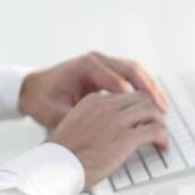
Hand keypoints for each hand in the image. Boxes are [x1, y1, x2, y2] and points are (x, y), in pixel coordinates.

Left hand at [20, 51, 166, 127]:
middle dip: (149, 90)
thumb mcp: (54, 112)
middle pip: (131, 70)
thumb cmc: (42, 100)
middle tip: (162, 110)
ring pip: (134, 71)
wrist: (33, 88)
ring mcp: (103, 62)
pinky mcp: (106, 70)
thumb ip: (75, 119)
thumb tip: (94, 135)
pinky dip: (142, 88)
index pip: (117, 80)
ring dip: (149, 88)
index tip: (144, 116)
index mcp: (85, 66)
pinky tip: (151, 104)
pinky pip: (130, 76)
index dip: (133, 99)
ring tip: (162, 108)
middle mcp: (97, 59)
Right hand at [46, 91, 166, 186]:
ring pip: (151, 111)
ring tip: (161, 134)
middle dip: (152, 109)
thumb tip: (104, 132)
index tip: (141, 116)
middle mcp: (106, 107)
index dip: (136, 106)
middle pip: (141, 98)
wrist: (56, 166)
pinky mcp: (126, 138)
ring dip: (160, 123)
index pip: (123, 96)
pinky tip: (162, 145)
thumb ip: (90, 122)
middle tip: (157, 121)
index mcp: (92, 102)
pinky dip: (163, 138)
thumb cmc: (62, 154)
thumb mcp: (74, 127)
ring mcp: (117, 121)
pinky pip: (155, 131)